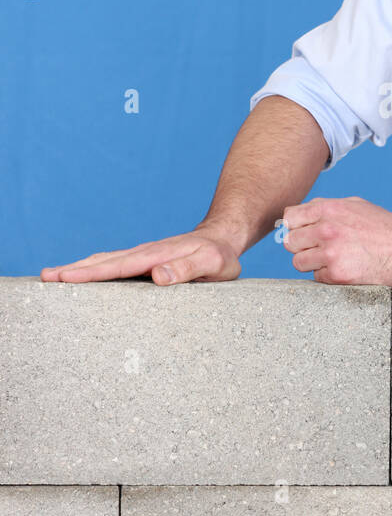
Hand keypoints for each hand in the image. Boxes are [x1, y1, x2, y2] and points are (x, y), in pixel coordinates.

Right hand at [40, 227, 241, 284]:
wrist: (222, 237)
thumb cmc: (219, 255)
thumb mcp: (212, 264)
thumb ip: (187, 269)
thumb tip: (157, 275)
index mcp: (157, 256)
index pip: (119, 267)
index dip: (91, 273)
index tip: (66, 278)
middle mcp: (144, 254)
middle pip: (103, 262)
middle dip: (74, 270)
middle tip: (45, 278)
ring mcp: (142, 256)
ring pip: (105, 261)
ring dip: (79, 268)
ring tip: (52, 276)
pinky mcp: (144, 261)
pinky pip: (114, 264)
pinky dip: (93, 268)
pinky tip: (81, 276)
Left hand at [281, 195, 391, 284]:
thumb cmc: (384, 227)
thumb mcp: (355, 205)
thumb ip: (326, 207)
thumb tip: (299, 215)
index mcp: (329, 209)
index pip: (290, 217)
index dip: (295, 226)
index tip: (303, 232)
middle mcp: (327, 230)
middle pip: (290, 242)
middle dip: (303, 245)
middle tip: (320, 248)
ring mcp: (331, 253)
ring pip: (299, 262)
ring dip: (312, 263)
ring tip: (332, 259)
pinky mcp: (338, 274)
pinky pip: (317, 277)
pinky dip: (327, 275)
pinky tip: (344, 268)